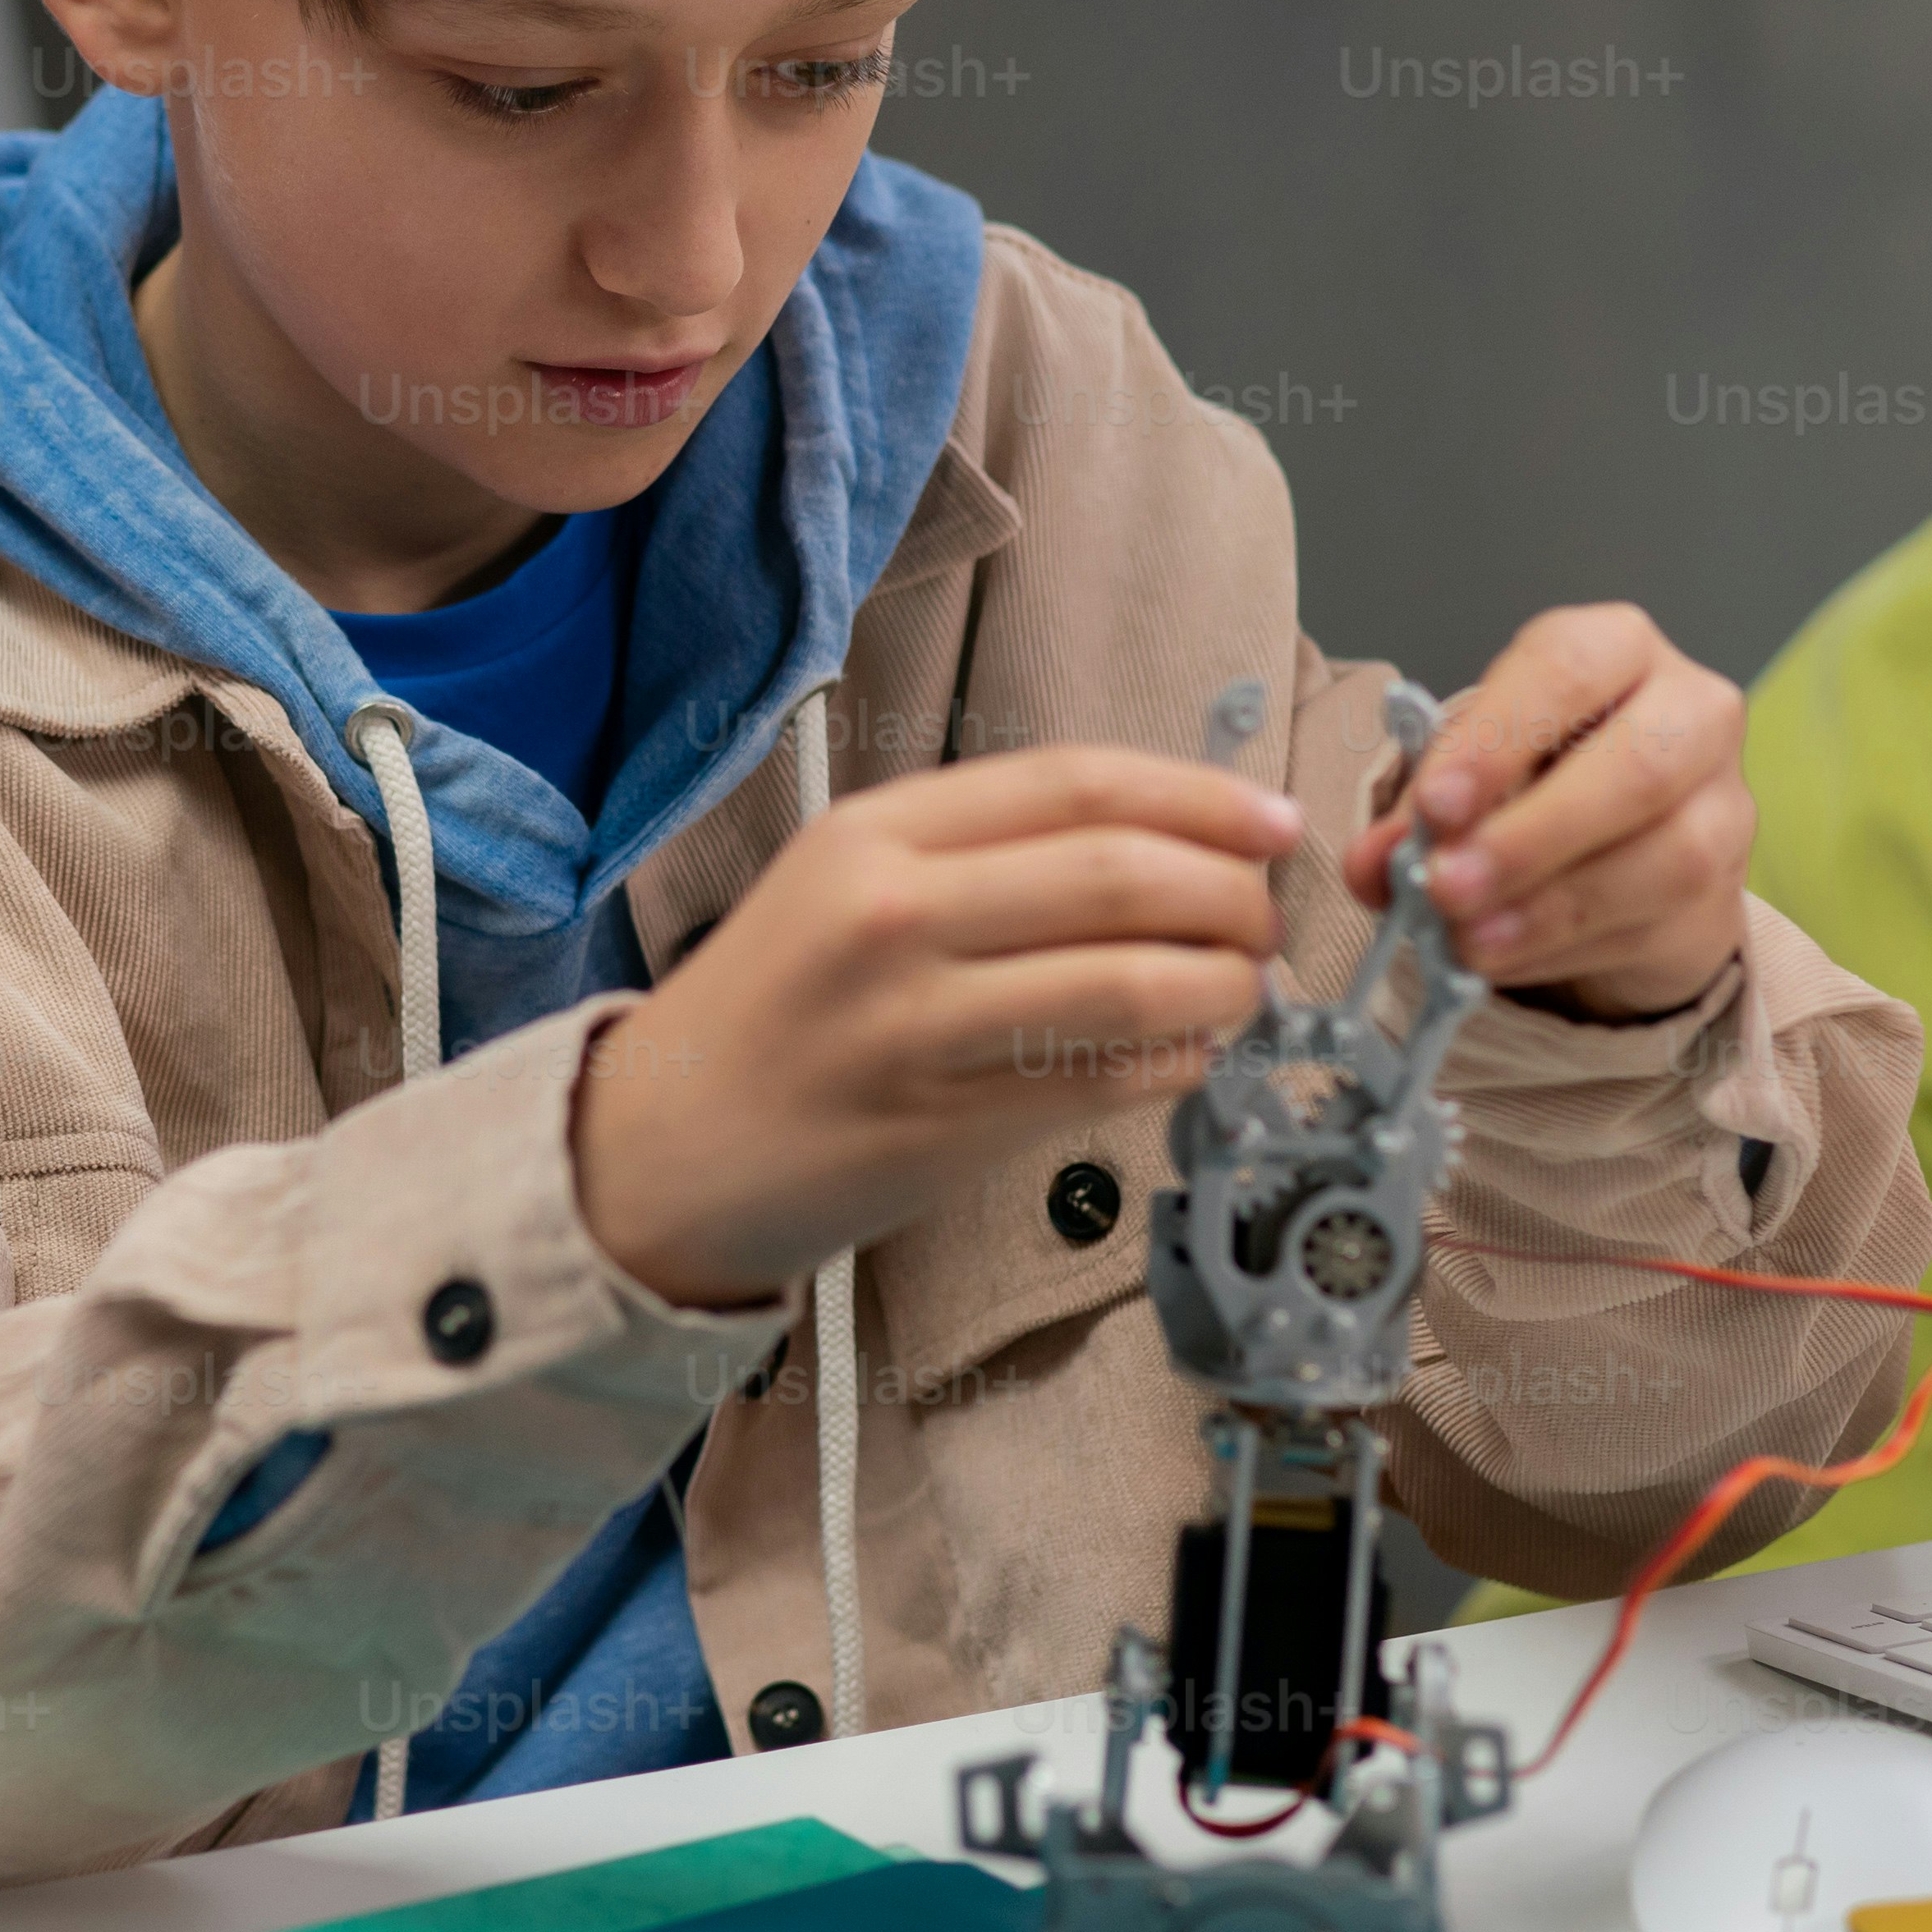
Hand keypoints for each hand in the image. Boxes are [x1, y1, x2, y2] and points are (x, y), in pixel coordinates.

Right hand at [573, 744, 1299, 1307]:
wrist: (659, 1147)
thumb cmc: (774, 1009)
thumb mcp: (845, 883)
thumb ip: (984, 854)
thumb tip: (1171, 843)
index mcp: (874, 834)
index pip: (1077, 783)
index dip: (1201, 797)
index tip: (1272, 821)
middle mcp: (890, 915)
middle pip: (1118, 874)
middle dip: (1231, 893)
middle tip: (1266, 918)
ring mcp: (913, 1026)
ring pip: (1127, 982)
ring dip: (1222, 985)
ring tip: (1244, 989)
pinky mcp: (939, 1127)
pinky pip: (1100, 1082)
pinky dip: (1173, 1064)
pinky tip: (1188, 1056)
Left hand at [1354, 605, 1752, 1023]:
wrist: (1615, 850)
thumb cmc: (1536, 780)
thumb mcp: (1467, 776)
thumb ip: (1418, 816)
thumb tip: (1372, 866)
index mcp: (1615, 648)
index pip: (1566, 670)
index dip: (1498, 739)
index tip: (1435, 805)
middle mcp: (1691, 709)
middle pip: (1640, 764)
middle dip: (1532, 834)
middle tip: (1445, 886)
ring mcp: (1723, 802)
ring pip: (1665, 856)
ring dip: (1551, 908)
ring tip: (1467, 941)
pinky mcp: (1723, 889)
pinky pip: (1653, 924)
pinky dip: (1564, 948)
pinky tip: (1502, 958)